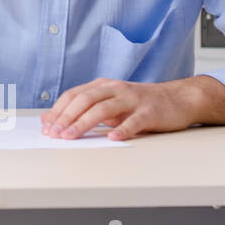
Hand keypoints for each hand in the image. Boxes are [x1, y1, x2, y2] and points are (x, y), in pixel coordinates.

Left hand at [41, 78, 194, 140]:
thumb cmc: (139, 104)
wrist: (178, 99)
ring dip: (84, 123)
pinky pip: (134, 121)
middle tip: (54, 134)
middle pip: (84, 100)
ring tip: (71, 136)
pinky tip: (112, 138)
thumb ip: (84, 109)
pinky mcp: (150, 112)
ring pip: (103, 109)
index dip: (58, 110)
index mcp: (102, 86)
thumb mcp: (110, 103)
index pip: (74, 95)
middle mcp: (115, 89)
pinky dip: (122, 129)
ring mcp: (133, 99)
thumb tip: (50, 119)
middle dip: (66, 117)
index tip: (46, 127)